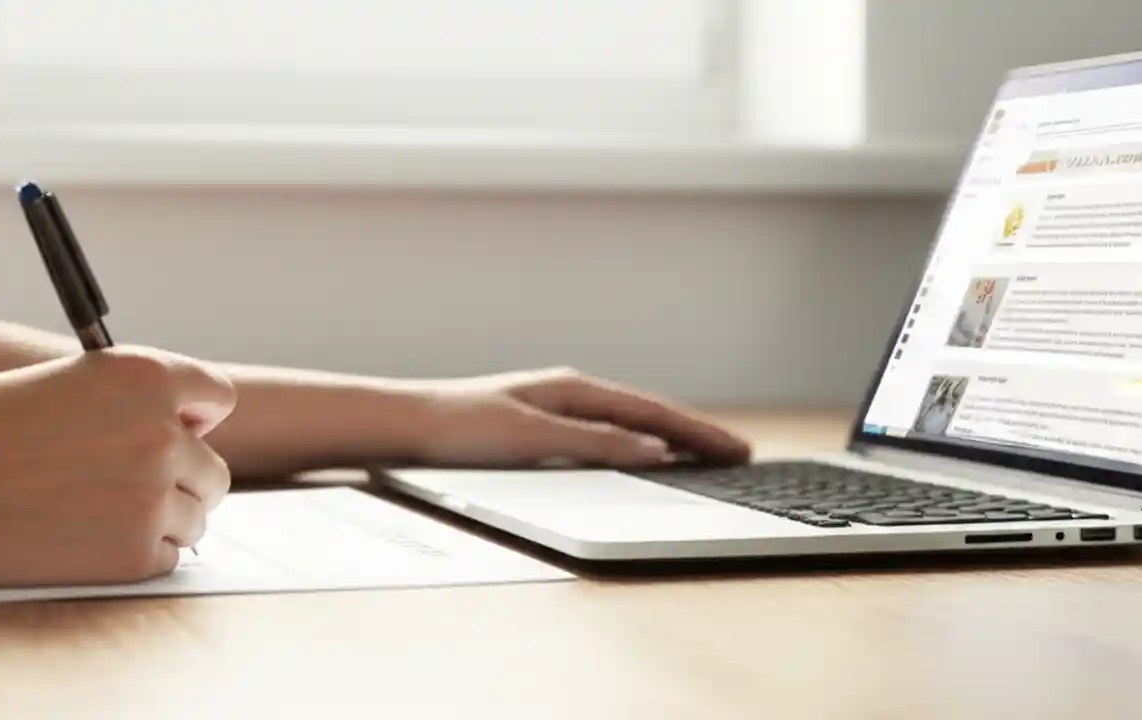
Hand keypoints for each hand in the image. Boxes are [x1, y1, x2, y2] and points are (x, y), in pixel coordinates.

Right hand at [0, 347, 235, 586]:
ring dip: (160, 519)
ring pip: (196, 517)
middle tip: (122, 484)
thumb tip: (198, 431)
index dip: (194, 417)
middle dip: (179, 479)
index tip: (177, 430)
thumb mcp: (73, 383)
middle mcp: (162, 433)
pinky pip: (167, 557)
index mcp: (145, 377)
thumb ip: (143, 399)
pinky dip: (136, 554)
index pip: (218, 397)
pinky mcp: (135, 553)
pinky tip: (89, 538)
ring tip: (98, 510)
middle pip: (213, 470)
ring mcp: (153, 496)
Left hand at [409, 367, 750, 467]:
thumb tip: (656, 451)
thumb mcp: (533, 438)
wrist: (403, 424)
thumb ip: (596, 444)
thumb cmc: (459, 427)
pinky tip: (642, 458)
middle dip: (695, 433)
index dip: (699, 433)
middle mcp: (570, 394)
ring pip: (629, 423)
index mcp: (575, 390)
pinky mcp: (540, 428)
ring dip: (670, 438)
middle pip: (648, 414)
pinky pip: (606, 434)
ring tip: (705, 454)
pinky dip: (637, 444)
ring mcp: (556, 409)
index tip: (738, 449)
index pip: (653, 413)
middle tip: (738, 452)